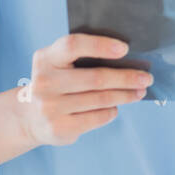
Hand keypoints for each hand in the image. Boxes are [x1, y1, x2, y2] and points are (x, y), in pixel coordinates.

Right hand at [20, 33, 152, 146]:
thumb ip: (81, 58)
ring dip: (125, 95)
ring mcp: (50, 108)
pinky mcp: (59, 128)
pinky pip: (97, 117)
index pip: (73, 45)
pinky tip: (116, 107)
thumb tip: (126, 59)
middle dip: (126, 78)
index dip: (100, 45)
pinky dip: (111, 111)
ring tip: (139, 92)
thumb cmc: (55, 84)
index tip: (124, 49)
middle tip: (146, 77)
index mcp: (45, 59)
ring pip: (100, 99)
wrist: (29, 117)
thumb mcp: (57, 65)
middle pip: (95, 78)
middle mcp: (44, 82)